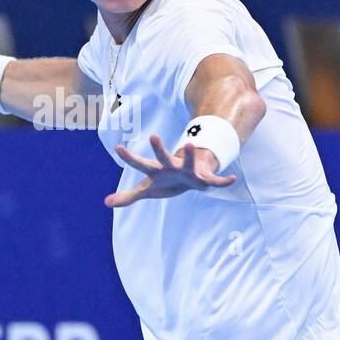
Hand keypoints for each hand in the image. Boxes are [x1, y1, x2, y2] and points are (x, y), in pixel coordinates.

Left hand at [104, 134, 236, 207]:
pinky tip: (233, 179)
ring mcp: (188, 170)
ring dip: (189, 155)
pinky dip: (223, 181)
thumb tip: (106, 203)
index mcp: (157, 170)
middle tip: (153, 136)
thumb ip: (128, 196)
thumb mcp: (147, 189)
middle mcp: (172, 166)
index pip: (140, 163)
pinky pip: (215, 181)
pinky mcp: (204, 178)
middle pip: (163, 157)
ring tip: (189, 144)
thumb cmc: (166, 180)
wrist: (191, 174)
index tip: (117, 147)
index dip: (129, 157)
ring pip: (189, 162)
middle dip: (159, 148)